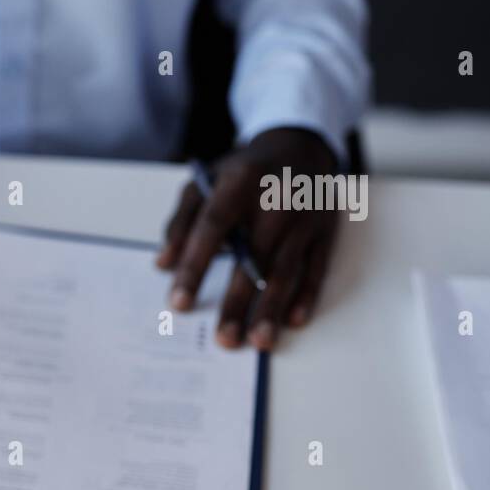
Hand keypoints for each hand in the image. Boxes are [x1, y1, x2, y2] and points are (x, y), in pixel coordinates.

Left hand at [157, 128, 339, 350]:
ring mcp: (305, 218)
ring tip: (259, 341)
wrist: (299, 148)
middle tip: (223, 340)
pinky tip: (293, 321)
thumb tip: (163, 263)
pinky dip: (306, 296)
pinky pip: (317, 268)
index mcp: (239, 184)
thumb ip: (181, 221)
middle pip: (254, 258)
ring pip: (287, 270)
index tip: (179, 302)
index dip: (194, 266)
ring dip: (272, 309)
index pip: (212, 229)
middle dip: (238, 303)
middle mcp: (276, 201)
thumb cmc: (243, 173)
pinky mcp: (326, 231)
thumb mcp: (205, 182)